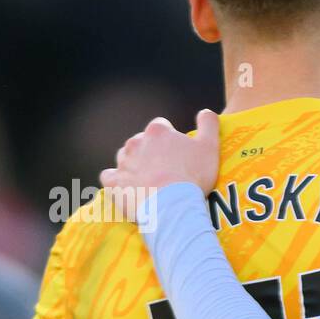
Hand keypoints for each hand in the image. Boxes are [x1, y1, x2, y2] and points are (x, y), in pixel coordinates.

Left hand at [99, 110, 219, 214]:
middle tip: (166, 171)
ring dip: (134, 165)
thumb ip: (208, 124)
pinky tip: (127, 187)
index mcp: (158, 131)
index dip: (170, 140)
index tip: (178, 155)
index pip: (161, 126)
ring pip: (126, 158)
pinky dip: (117, 181)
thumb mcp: (209, 147)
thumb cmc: (192, 176)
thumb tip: (206, 112)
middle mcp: (136, 142)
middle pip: (142, 141)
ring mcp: (123, 162)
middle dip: (151, 152)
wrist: (172, 206)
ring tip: (149, 181)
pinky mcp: (114, 182)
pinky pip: (110, 177)